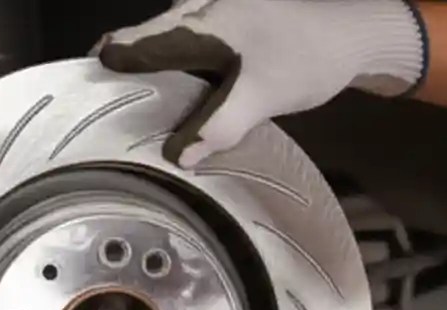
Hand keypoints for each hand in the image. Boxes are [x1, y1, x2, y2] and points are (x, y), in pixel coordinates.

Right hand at [98, 0, 427, 167]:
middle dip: (128, 66)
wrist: (358, 35)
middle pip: (149, 36)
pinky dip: (178, 63)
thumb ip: (217, 127)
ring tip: (139, 103)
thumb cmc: (306, 59)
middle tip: (110, 103)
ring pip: (170, 36)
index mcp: (201, 22)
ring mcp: (217, 11)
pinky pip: (190, 39)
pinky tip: (182, 93)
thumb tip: (177, 158)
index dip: (111, 62)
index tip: (88, 86)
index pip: (138, 40)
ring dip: (154, 65)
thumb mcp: (261, 98)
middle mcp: (201, 9)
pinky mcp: (233, 21)